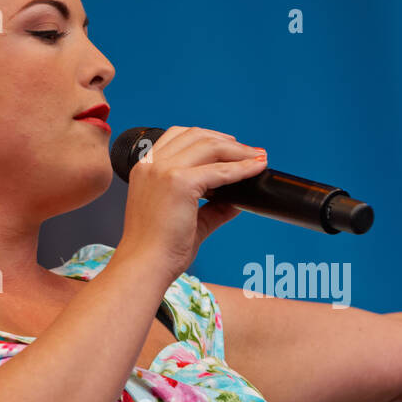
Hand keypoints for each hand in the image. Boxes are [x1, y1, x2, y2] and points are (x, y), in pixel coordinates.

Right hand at [116, 125, 268, 285]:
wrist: (144, 266)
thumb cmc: (159, 249)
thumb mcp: (188, 220)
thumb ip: (213, 207)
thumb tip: (238, 200)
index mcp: (145, 168)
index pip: (179, 137)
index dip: (208, 137)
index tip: (231, 147)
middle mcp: (152, 164)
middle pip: (196, 135)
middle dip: (227, 141)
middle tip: (251, 152)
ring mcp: (164, 171)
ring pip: (210, 146)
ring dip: (238, 150)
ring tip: (257, 157)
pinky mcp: (179, 183)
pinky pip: (220, 170)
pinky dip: (242, 168)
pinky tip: (256, 169)